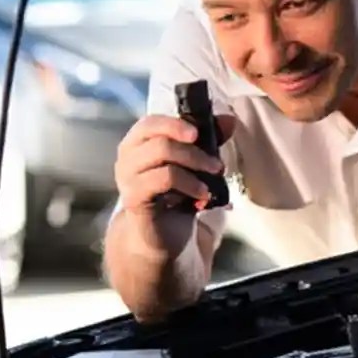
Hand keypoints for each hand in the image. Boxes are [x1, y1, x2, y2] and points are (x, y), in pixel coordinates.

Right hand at [114, 113, 235, 258]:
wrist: (162, 237)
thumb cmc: (176, 198)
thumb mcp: (195, 166)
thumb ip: (208, 140)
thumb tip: (230, 120)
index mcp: (138, 144)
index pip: (150, 123)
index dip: (175, 124)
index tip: (198, 133)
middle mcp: (127, 157)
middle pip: (160, 138)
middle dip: (194, 150)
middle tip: (216, 165)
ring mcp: (127, 177)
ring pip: (161, 153)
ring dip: (194, 165)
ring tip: (211, 180)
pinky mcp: (133, 197)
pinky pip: (163, 178)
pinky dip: (189, 184)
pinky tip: (202, 195)